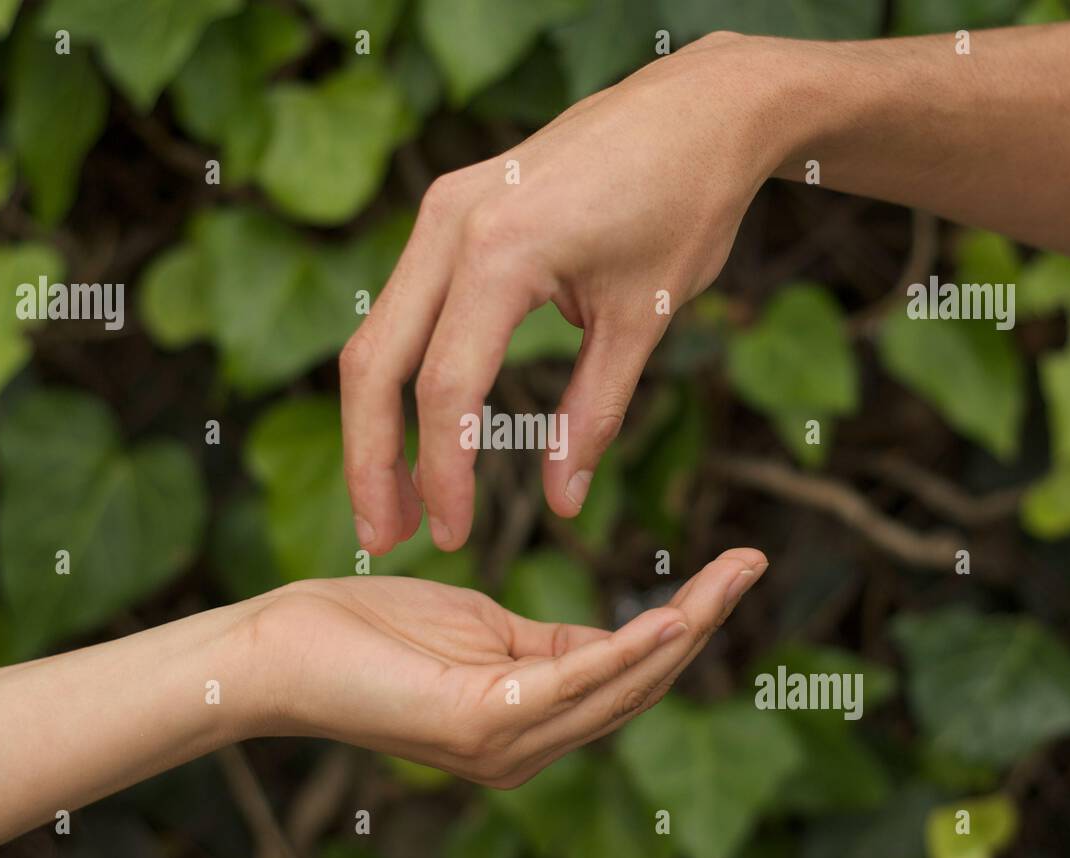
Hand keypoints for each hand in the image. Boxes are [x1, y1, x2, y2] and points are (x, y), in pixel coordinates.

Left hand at [247, 547, 766, 787]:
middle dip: (702, 623)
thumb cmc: (371, 633)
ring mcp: (504, 742)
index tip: (730, 568)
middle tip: (752, 564)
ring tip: (730, 581)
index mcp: (529, 719)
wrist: (279, 648)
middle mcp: (526, 745)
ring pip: (619, 686)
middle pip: (639, 685)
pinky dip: (629, 650)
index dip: (683, 621)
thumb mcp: (482, 630)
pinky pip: (573, 682)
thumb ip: (546, 643)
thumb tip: (609, 639)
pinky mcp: (480, 722)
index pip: (625, 673)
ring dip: (682, 631)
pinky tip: (674, 615)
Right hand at [340, 31, 791, 553]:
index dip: (442, 475)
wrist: (698, 106)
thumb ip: (592, 415)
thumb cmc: (685, 202)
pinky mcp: (450, 210)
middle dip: (371, 460)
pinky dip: (400, 372)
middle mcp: (450, 224)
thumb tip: (561, 502)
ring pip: (375, 334)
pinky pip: (404, 304)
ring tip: (392, 498)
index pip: (444, 390)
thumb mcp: (644, 320)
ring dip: (375, 421)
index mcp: (500, 252)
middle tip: (381, 538)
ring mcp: (441, 210)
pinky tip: (417, 425)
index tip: (451, 537)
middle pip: (372, 364)